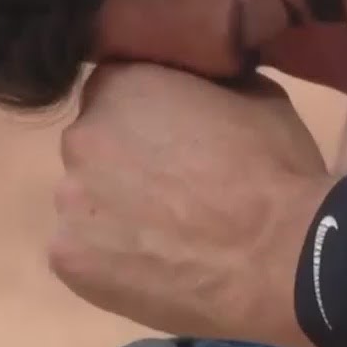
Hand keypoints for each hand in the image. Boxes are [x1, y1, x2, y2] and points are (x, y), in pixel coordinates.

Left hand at [50, 62, 334, 346]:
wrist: (277, 258)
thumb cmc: (273, 168)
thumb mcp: (255, 92)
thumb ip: (204, 81)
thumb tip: (199, 86)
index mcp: (120, 84)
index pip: (116, 89)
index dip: (149, 115)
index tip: (177, 137)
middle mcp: (81, 135)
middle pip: (95, 145)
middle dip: (127, 161)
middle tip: (176, 188)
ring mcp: (69, 200)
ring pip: (88, 202)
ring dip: (118, 211)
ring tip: (168, 234)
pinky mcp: (68, 258)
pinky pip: (85, 253)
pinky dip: (112, 260)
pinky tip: (154, 265)